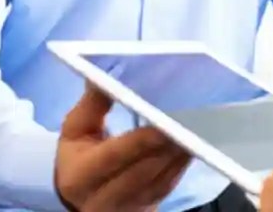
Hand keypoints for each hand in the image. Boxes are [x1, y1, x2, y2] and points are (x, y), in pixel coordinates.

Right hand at [54, 83, 191, 211]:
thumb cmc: (79, 156)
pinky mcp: (149, 207)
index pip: (114, 156)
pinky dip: (182, 164)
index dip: (141, 141)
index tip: (163, 126)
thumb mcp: (76, 130)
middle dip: (167, 147)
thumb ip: (93, 104)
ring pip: (161, 181)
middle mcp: (104, 198)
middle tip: (189, 123)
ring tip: (196, 129)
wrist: (84, 198)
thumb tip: (104, 74)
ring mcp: (129, 206)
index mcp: (81, 175)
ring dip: (179, 155)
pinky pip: (170, 185)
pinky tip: (194, 144)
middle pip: (143, 172)